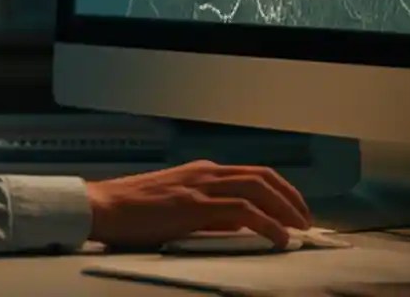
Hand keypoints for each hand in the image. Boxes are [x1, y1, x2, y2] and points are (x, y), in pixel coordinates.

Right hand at [85, 160, 311, 249]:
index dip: (279, 189)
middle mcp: (205, 173)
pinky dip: (268, 224)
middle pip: (262, 177)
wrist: (104, 207)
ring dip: (285, 208)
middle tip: (305, 220)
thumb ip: (206, 212)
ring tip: (299, 229)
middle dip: (290, 197)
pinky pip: (243, 211)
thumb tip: (237, 227)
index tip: (294, 209)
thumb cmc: (132, 211)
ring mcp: (200, 187)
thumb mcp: (175, 206)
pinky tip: (279, 237)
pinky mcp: (195, 206)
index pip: (252, 173)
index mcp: (201, 172)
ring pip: (258, 189)